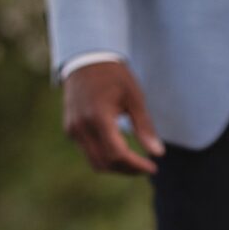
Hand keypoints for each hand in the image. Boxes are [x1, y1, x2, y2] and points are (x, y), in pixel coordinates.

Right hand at [63, 61, 164, 175]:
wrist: (86, 59)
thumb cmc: (114, 76)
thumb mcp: (134, 98)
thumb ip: (145, 127)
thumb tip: (158, 153)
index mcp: (99, 117)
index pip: (117, 154)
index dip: (136, 166)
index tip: (153, 167)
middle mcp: (82, 126)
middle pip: (106, 163)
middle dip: (128, 169)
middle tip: (146, 167)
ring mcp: (73, 129)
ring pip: (95, 162)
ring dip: (116, 166)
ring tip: (135, 162)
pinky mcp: (70, 130)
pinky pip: (88, 152)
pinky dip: (105, 157)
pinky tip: (120, 150)